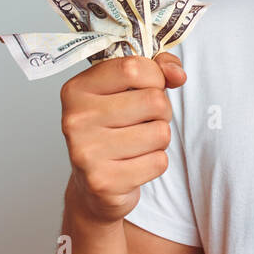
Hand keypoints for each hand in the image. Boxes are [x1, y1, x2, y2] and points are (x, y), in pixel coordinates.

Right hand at [59, 53, 186, 224]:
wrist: (92, 184)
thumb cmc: (114, 128)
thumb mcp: (127, 89)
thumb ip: (157, 68)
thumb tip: (178, 74)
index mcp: (77, 89)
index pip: (133, 68)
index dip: (155, 76)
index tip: (149, 87)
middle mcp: (76, 120)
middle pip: (154, 101)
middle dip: (161, 111)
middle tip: (144, 121)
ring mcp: (86, 152)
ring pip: (161, 132)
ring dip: (159, 139)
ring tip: (138, 143)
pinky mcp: (103, 181)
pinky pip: (158, 162)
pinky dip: (155, 163)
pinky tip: (135, 163)